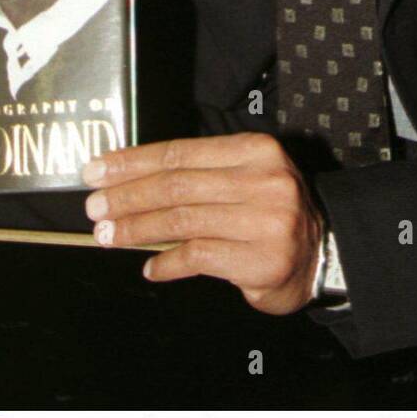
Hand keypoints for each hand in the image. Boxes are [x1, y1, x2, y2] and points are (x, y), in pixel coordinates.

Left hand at [82, 133, 322, 314]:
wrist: (321, 255)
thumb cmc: (269, 213)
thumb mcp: (243, 178)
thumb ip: (198, 175)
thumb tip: (127, 181)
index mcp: (255, 150)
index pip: (180, 152)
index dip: (133, 163)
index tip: (97, 172)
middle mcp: (264, 180)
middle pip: (178, 185)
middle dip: (128, 197)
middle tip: (95, 208)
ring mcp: (265, 221)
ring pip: (183, 220)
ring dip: (138, 229)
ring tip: (109, 236)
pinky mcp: (261, 260)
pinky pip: (198, 257)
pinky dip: (167, 263)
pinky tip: (150, 267)